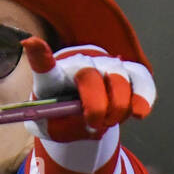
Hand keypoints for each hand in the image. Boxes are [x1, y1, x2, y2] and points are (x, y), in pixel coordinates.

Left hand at [24, 39, 155, 139]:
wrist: (81, 110)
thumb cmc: (60, 117)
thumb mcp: (52, 130)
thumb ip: (65, 129)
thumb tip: (92, 127)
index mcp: (53, 78)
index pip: (44, 65)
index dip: (39, 55)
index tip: (30, 43)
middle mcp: (79, 65)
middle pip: (89, 76)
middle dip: (96, 106)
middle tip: (94, 124)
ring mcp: (105, 66)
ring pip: (118, 78)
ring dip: (118, 108)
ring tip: (109, 123)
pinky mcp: (128, 72)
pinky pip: (141, 80)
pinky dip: (142, 98)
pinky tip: (139, 115)